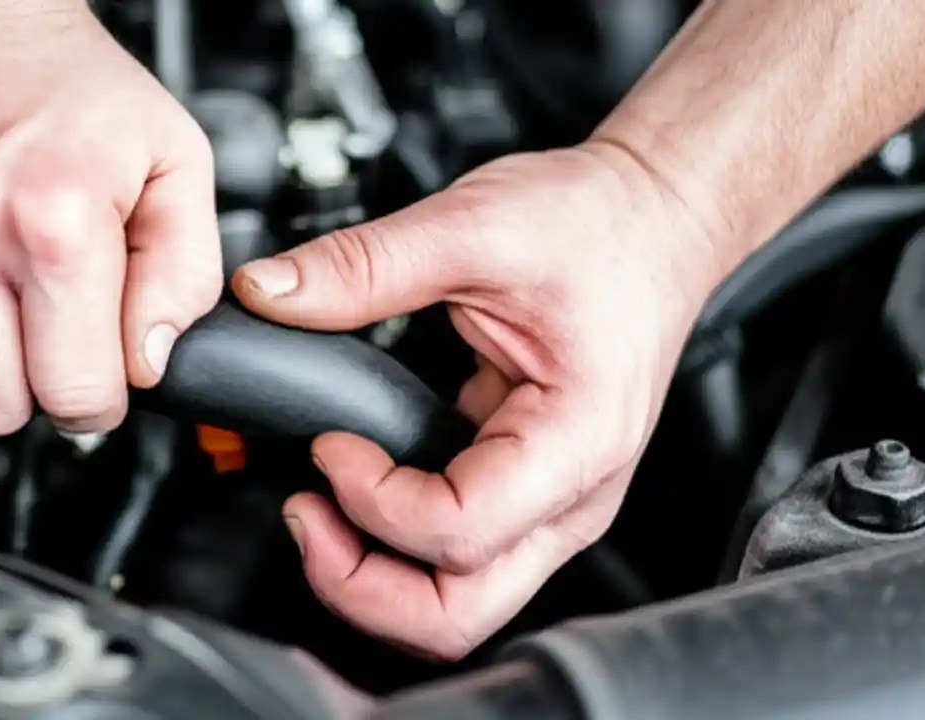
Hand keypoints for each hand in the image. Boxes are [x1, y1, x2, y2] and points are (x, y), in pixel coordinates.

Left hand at [234, 144, 728, 659]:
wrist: (655, 217)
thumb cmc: (600, 226)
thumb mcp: (473, 225)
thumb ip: (364, 264)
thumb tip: (269, 293)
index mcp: (577, 439)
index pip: (459, 530)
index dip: (373, 501)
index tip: (327, 443)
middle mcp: (572, 495)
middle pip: (455, 613)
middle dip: (358, 582)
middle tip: (303, 513)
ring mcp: (551, 504)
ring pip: (452, 603)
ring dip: (371, 577)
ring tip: (319, 509)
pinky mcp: (526, 491)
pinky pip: (453, 558)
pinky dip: (391, 545)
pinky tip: (356, 491)